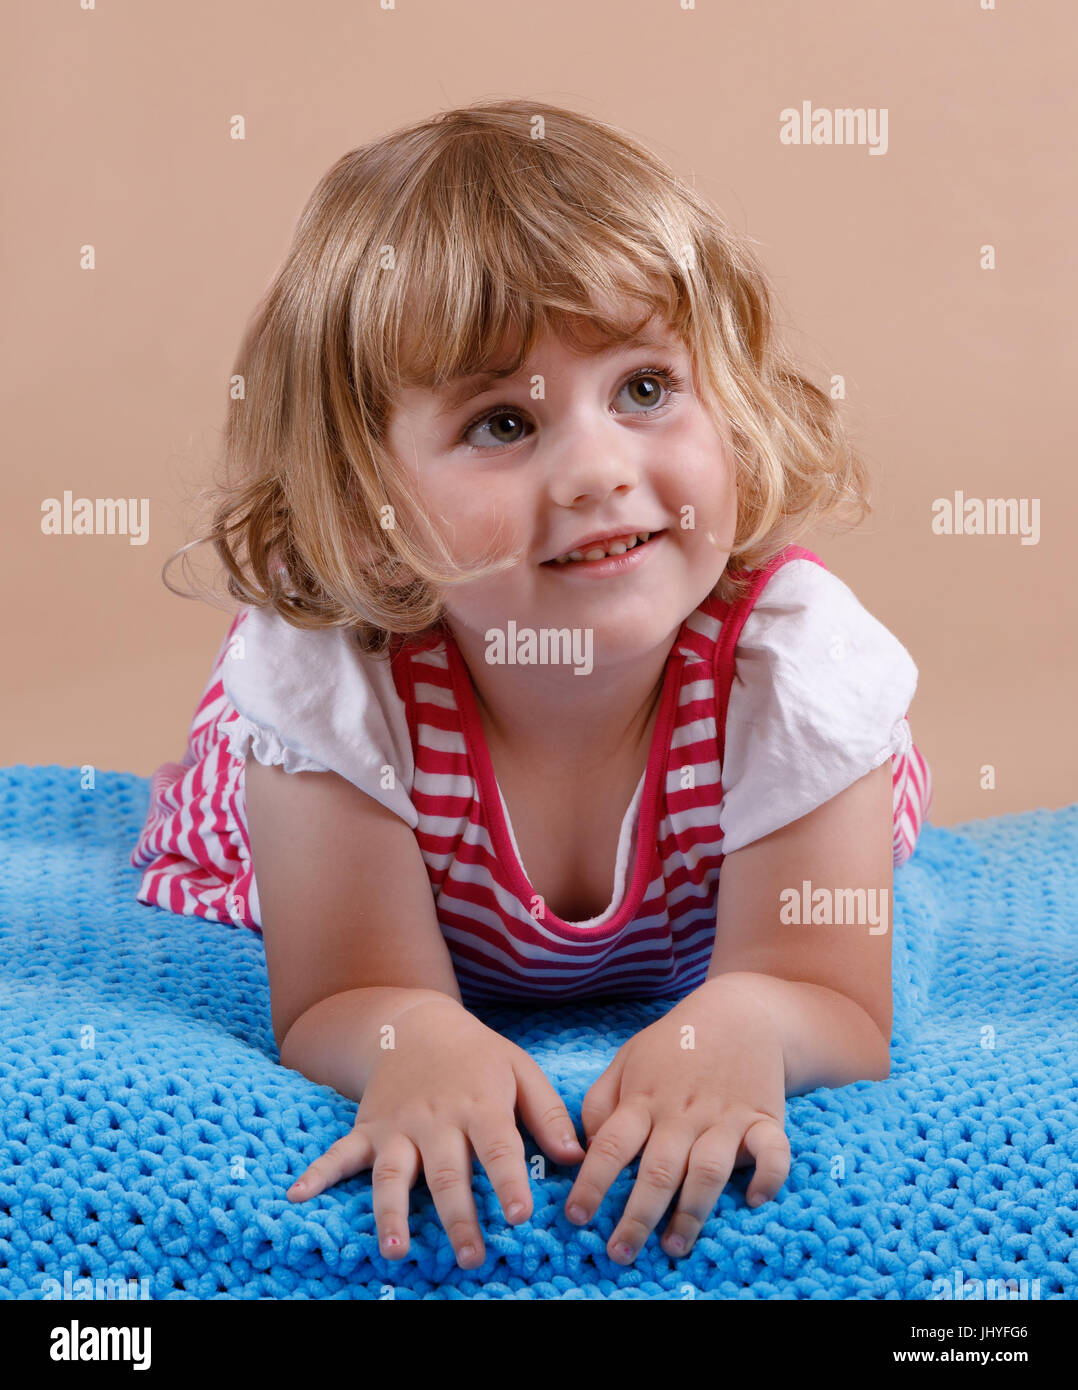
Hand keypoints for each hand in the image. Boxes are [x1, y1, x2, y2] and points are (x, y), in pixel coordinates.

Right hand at [286, 997, 585, 1267]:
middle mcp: (436, 1119)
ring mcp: (398, 1126)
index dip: (509, 1183)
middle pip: (446, 1173)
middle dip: (458, 1217)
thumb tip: (576, 1157)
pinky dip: (318, 1173)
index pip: (497, 1149)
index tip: (521, 1217)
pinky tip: (298, 1195)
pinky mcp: (368, 1129)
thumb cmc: (478, 1057)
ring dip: (392, 1211)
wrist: (418, 1024)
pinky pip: (340, 1153)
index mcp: (479, 1105)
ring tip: (394, 1249)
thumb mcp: (520, 1070)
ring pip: (394, 1173)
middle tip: (471, 1258)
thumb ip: (548, 1114)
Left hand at [563, 977, 790, 1262]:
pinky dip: (767, 1177)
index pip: (611, 1145)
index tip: (576, 1218)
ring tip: (674, 1246)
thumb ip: (601, 1102)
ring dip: (692, 1212)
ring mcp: (725, 1115)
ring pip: (708, 1170)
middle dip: (637, 1216)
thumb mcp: (627, 1059)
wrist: (739, 1012)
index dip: (592, 1183)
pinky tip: (754, 1200)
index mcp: (644, 1098)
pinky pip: (773, 1151)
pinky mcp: (764, 1117)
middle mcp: (682, 1111)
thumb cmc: (675, 1043)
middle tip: (620, 1255)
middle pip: (658, 1170)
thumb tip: (588, 1148)